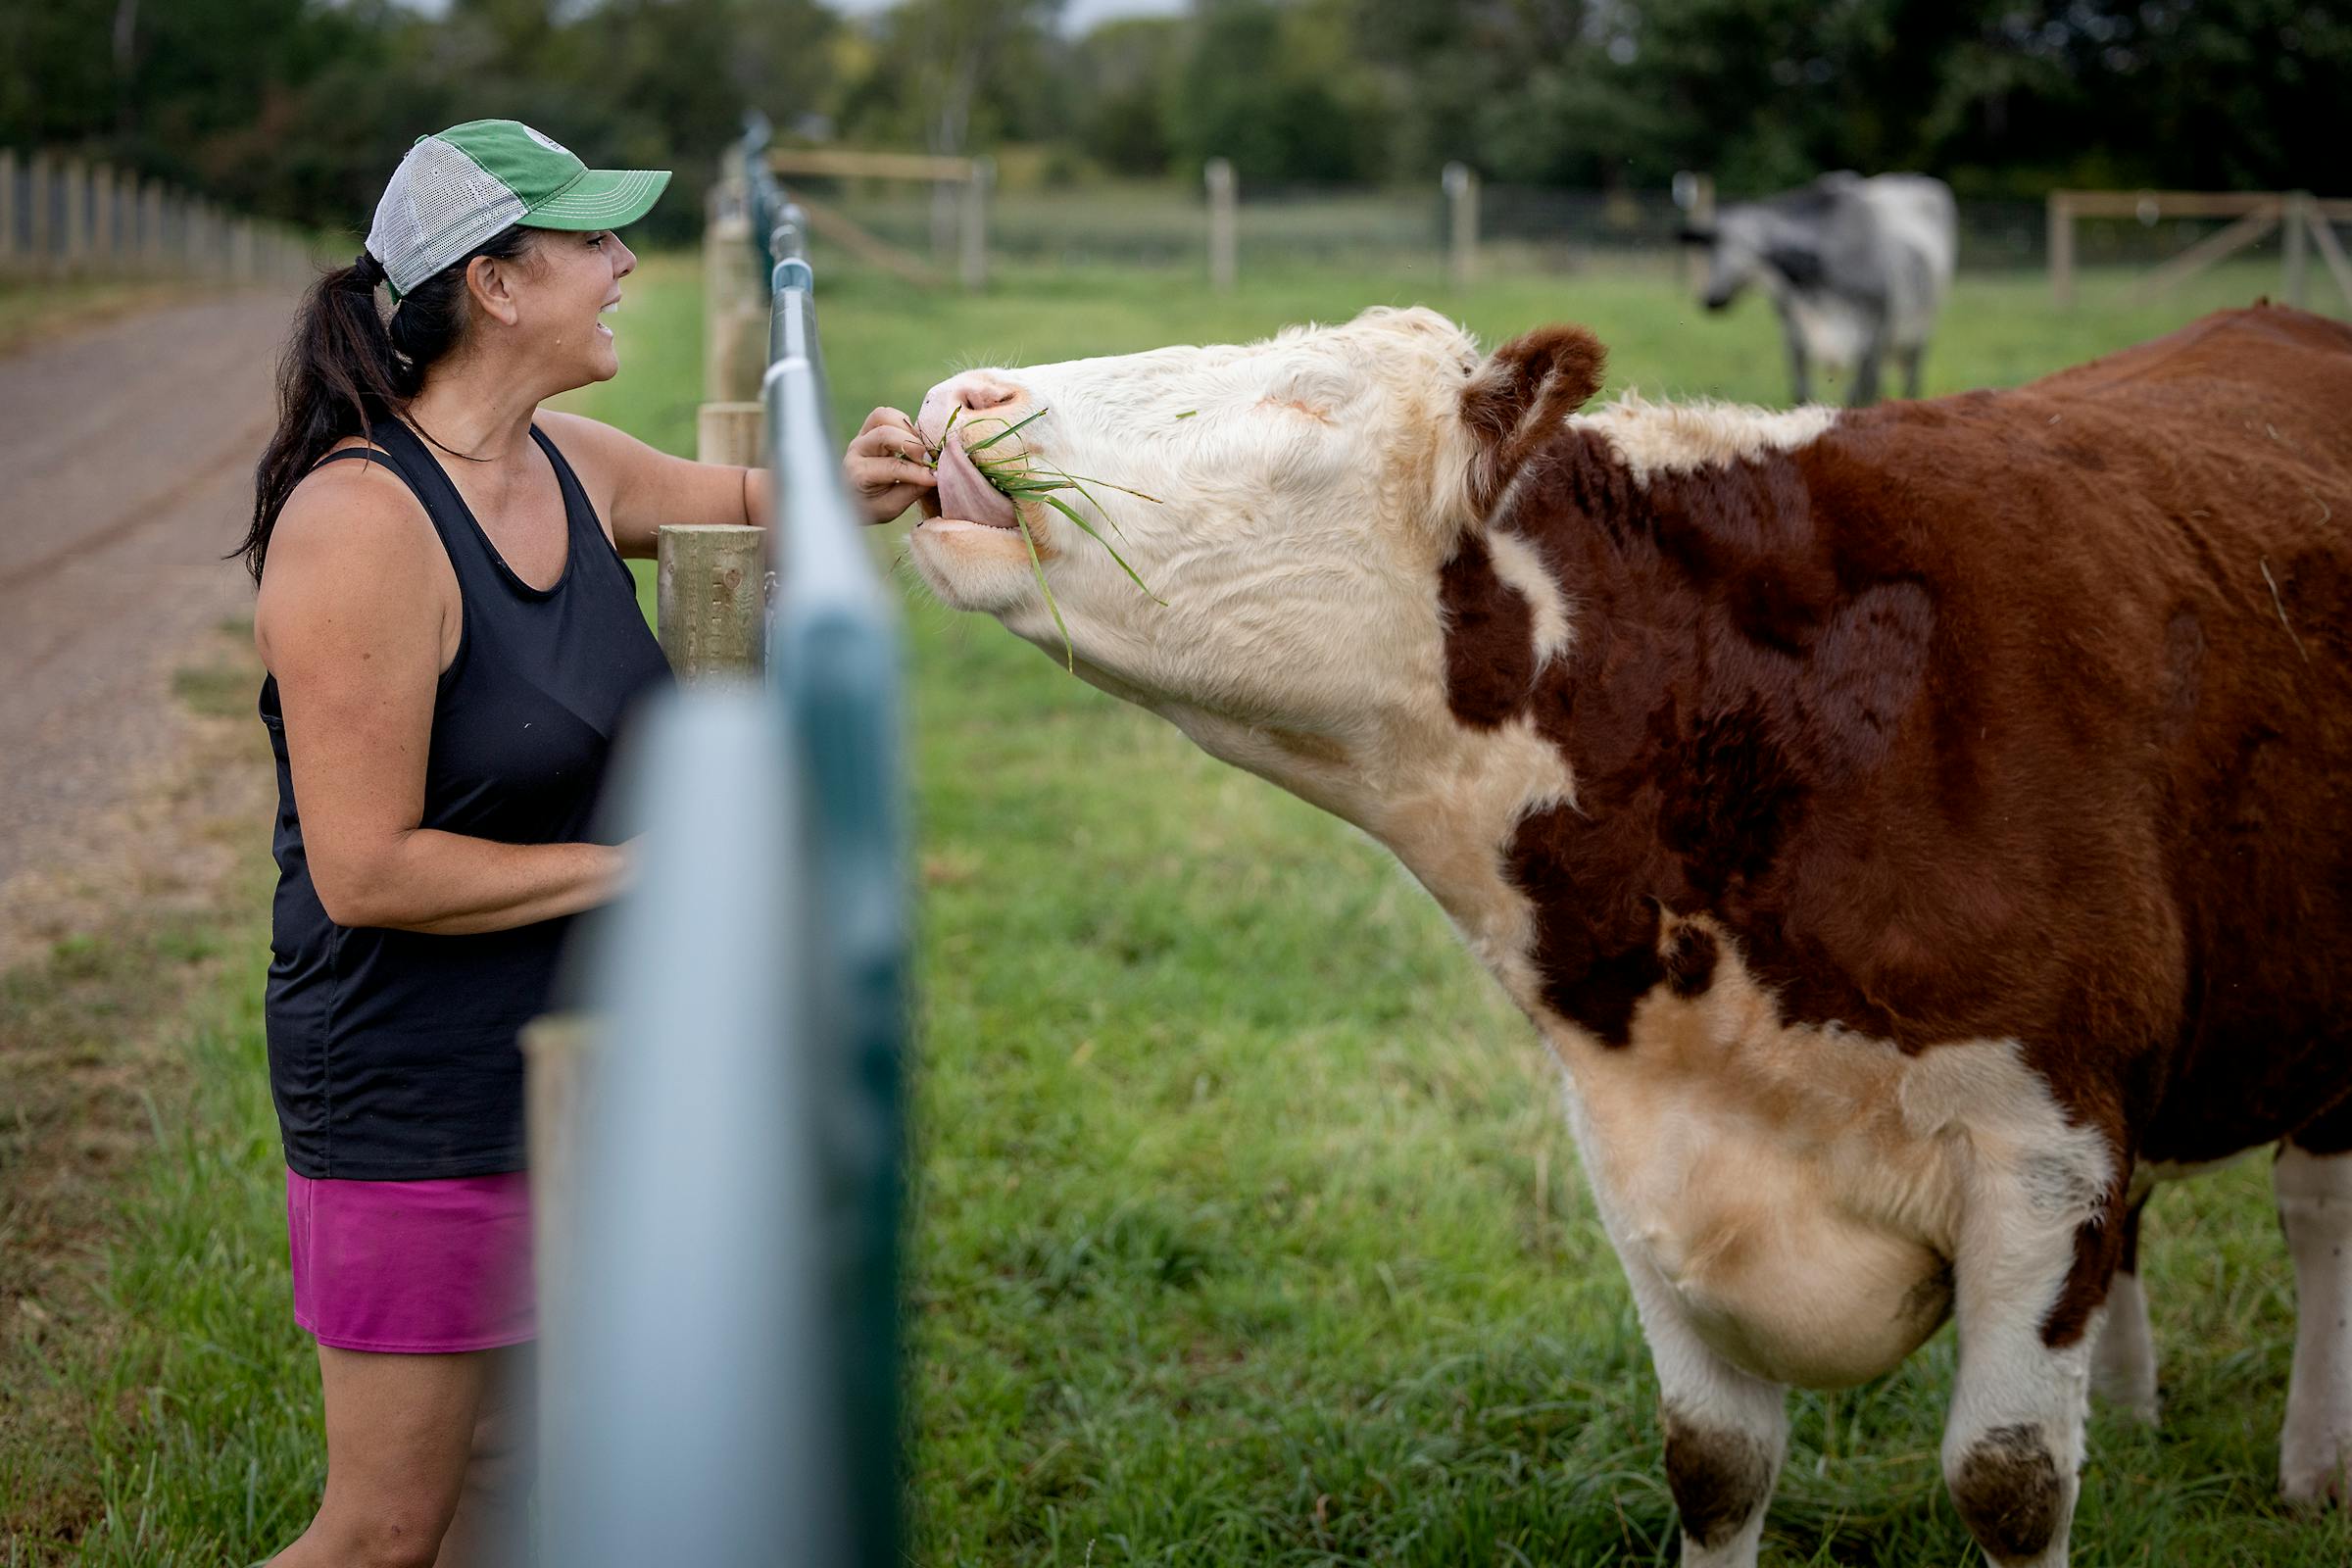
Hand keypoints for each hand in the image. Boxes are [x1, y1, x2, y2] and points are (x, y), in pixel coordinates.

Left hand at [843, 407, 935, 525]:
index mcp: (859, 474)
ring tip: (919, 447)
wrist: (851, 498)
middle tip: (929, 460)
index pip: (891, 467)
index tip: (937, 477)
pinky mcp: (867, 428)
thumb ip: (912, 490)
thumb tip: (936, 474)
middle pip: (884, 434)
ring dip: (906, 428)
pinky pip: (885, 414)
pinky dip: (903, 422)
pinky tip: (912, 439)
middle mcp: (856, 450)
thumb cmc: (872, 506)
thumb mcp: (891, 507)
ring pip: (883, 416)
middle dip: (912, 445)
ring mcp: (860, 436)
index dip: (917, 471)